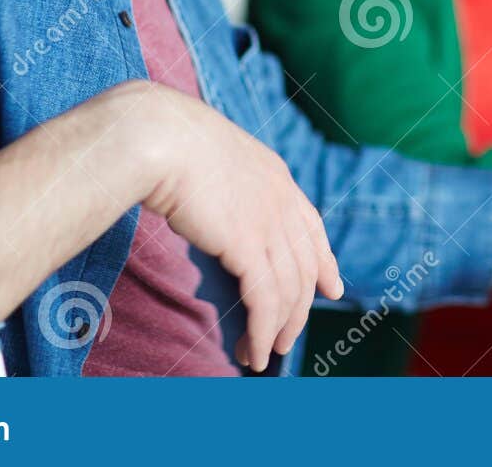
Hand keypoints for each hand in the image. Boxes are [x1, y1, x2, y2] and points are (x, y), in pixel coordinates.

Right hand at [140, 85, 341, 369]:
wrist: (160, 135)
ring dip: (278, 329)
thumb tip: (208, 200)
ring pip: (288, 290)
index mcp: (275, 175)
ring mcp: (269, 222)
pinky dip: (262, 330)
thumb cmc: (168, 140)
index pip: (311, 226)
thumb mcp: (210, 157)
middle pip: (304, 266)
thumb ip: (223, 182)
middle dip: (300, 309)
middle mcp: (281, 199)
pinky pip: (265, 300)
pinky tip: (253, 351)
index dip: (324, 260)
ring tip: (262, 356)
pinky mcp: (248, 245)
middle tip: (286, 340)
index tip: (331, 286)